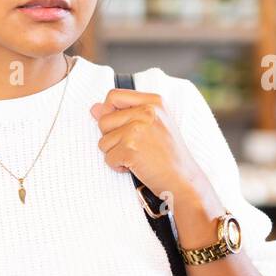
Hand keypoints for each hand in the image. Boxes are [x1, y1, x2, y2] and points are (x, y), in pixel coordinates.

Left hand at [90, 88, 215, 216]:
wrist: (182, 179)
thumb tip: (94, 108)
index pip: (113, 96)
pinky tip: (136, 167)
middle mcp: (146, 111)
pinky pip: (108, 158)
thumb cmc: (167, 154)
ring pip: (103, 141)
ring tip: (136, 157)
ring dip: (115, 154)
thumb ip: (123, 114)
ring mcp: (138, 129)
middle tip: (133, 147)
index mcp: (153, 102)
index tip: (117, 126)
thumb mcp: (151, 126)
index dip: (108, 112)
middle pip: (104, 120)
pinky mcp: (130, 148)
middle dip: (111, 138)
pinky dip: (118, 166)